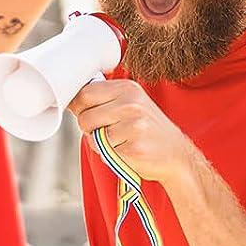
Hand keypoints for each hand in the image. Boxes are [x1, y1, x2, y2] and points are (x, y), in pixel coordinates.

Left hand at [69, 77, 193, 186]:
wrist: (177, 155)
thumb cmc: (147, 129)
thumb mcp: (131, 104)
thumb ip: (104, 98)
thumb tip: (69, 98)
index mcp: (128, 89)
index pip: (85, 93)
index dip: (78, 107)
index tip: (82, 112)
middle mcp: (131, 104)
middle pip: (85, 117)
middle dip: (88, 128)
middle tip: (106, 131)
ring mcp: (134, 126)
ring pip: (93, 137)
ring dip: (100, 144)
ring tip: (120, 141)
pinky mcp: (134, 148)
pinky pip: (105, 152)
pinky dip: (110, 156)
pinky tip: (128, 151)